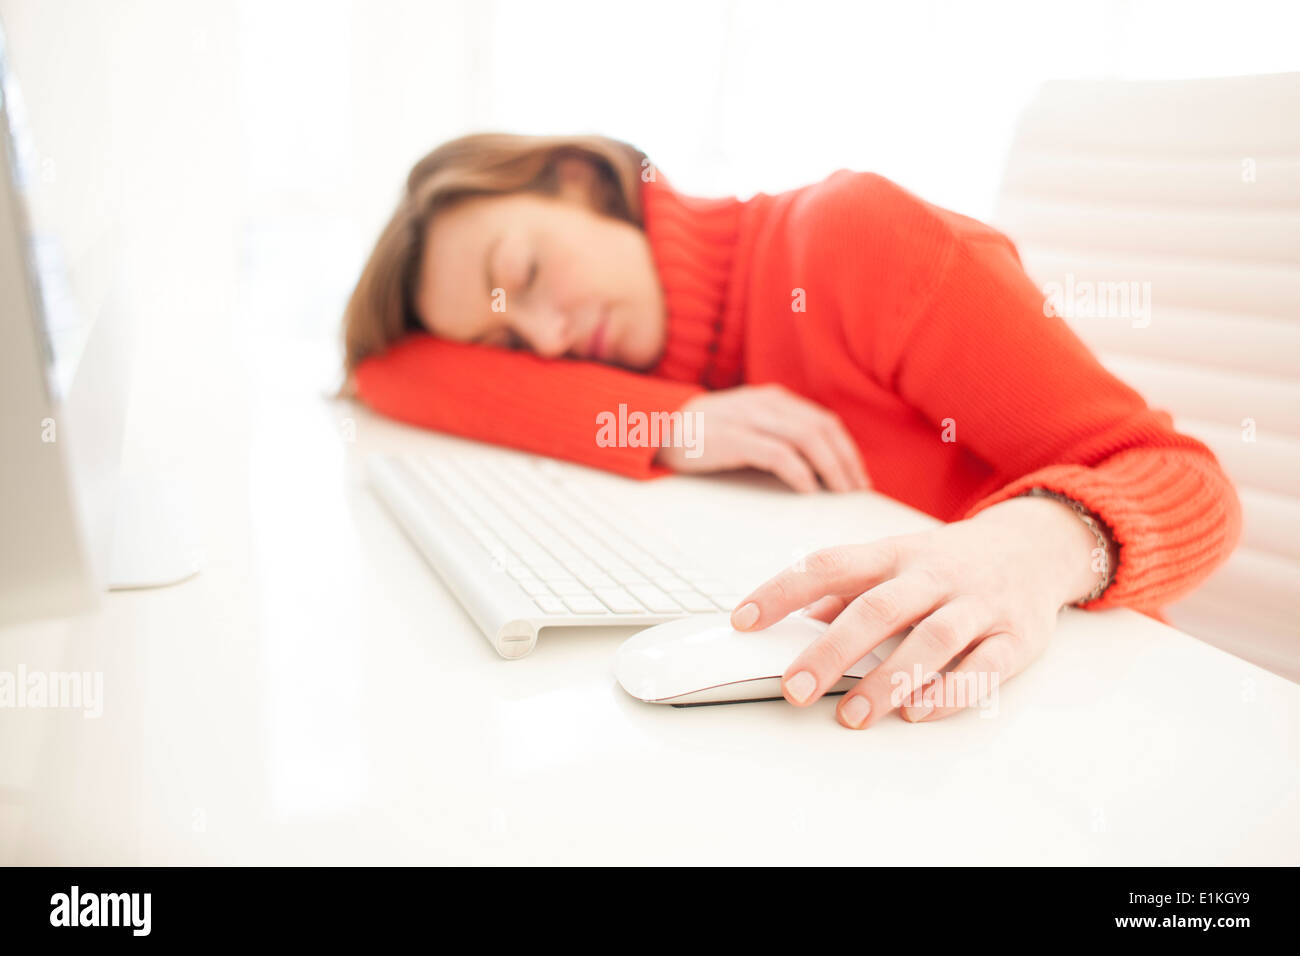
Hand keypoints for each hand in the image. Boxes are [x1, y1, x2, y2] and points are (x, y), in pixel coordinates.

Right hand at [654, 384, 869, 491]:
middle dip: (845, 460)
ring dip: (830, 468)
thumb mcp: (744, 424)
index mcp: (773, 399)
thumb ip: (774, 434)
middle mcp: (766, 404)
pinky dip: (799, 472)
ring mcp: (749, 418)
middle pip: (822, 428)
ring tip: (839, 492)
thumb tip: (811, 468)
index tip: (857, 476)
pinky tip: (807, 489)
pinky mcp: (733, 438)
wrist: (656, 426)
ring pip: (807, 439)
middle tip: (856, 489)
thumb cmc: (702, 434)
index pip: (823, 421)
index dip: (846, 449)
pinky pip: (778, 454)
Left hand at [729, 495, 1103, 727]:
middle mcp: (933, 575)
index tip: (743, 620)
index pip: (829, 565)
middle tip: (795, 689)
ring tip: (851, 717)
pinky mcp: (1016, 637)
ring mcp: (977, 605)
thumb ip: (847, 589)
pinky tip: (917, 714)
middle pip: (877, 608)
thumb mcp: (895, 561)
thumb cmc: (947, 562)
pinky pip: (985, 667)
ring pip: (931, 641)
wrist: (1037, 545)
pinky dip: (950, 692)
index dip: (782, 590)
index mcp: (894, 554)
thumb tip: (797, 620)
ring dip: (888, 681)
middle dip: (832, 651)